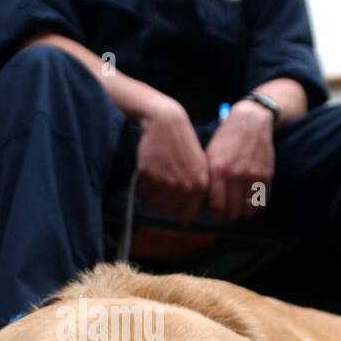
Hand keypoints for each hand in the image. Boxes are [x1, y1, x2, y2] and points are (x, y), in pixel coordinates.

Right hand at [135, 94, 209, 223]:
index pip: (185, 219)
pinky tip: (147, 168)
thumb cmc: (180, 145)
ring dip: (147, 195)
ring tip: (153, 178)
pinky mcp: (150, 175)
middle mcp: (187, 187)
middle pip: (164, 213)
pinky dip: (139, 184)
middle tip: (158, 184)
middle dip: (158, 201)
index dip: (175, 209)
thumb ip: (196, 192)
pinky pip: (139, 193)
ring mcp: (169, 182)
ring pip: (150, 206)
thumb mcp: (198, 168)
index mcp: (201, 187)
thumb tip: (186, 217)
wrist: (166, 122)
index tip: (171, 198)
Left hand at [205, 99, 274, 222]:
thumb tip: (201, 206)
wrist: (251, 121)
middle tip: (225, 215)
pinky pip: (262, 202)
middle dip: (227, 217)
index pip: (216, 206)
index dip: (215, 217)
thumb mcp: (210, 155)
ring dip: (243, 213)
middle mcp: (236, 173)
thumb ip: (207, 179)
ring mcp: (253, 175)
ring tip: (238, 209)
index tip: (214, 218)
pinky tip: (250, 202)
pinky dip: (256, 206)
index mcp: (218, 169)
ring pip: (248, 210)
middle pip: (232, 211)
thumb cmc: (226, 139)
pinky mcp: (267, 175)